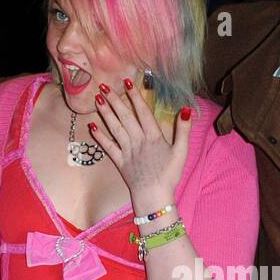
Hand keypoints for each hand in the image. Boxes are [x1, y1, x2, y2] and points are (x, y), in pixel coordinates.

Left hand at [87, 79, 190, 209]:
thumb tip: (187, 109)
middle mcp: (137, 140)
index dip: (135, 96)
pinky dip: (100, 136)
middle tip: (104, 86)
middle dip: (115, 100)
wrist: (154, 197)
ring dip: (105, 113)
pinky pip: (107, 147)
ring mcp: (127, 151)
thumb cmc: (169, 175)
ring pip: (114, 128)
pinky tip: (92, 126)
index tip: (127, 82)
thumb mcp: (182, 152)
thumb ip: (184, 130)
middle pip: (125, 116)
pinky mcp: (119, 161)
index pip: (143, 112)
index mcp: (153, 137)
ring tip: (98, 99)